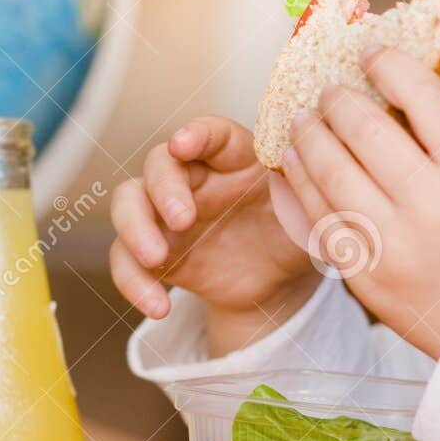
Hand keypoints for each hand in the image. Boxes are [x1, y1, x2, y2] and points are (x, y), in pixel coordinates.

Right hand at [109, 117, 321, 341]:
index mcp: (237, 157)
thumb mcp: (308, 215)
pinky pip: (125, 259)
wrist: (278, 280)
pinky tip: (157, 307)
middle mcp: (196, 177)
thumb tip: (314, 172)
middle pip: (161, 164)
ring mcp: (167, 211)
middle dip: (164, 188)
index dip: (196, 133)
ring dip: (134, 227)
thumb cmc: (294, 231)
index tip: (184, 143)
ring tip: (156, 258)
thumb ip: (307, 195)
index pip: (213, 134)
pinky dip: (133, 281)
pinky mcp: (155, 250)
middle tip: (182, 219)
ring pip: (128, 202)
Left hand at [277, 44, 439, 357]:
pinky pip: (316, 220)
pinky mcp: (363, 276)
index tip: (372, 53)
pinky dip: (298, 186)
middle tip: (329, 90)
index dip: (391, 65)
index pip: (423, 98)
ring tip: (304, 122)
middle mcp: (428, 208)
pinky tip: (293, 166)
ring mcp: (391, 246)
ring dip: (309, 138)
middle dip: (339, 101)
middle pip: (365, 132)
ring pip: (329, 173)